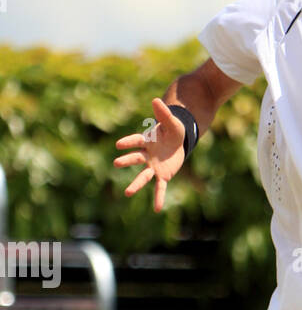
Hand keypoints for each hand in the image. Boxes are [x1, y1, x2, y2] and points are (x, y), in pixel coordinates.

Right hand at [114, 98, 187, 212]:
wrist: (178, 142)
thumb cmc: (172, 130)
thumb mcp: (172, 122)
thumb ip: (163, 113)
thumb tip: (156, 100)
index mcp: (147, 141)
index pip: (136, 141)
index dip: (128, 142)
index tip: (118, 145)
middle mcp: (146, 155)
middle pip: (136, 158)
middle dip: (127, 160)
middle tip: (117, 163)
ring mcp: (153, 166)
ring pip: (143, 177)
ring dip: (136, 184)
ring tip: (127, 193)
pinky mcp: (162, 175)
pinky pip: (159, 188)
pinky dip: (158, 198)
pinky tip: (157, 210)